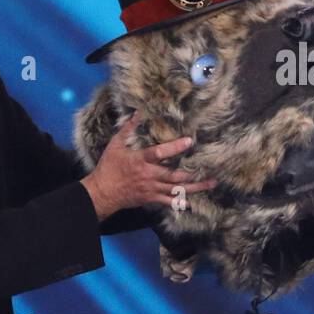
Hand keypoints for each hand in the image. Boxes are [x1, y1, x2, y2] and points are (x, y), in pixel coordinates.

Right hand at [80, 112, 216, 219]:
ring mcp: (151, 188)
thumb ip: (128, 129)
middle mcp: (149, 175)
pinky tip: (193, 201)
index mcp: (141, 160)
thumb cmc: (109, 166)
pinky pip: (168, 201)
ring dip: (195, 187)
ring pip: (176, 188)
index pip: (160, 153)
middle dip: (193, 173)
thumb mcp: (116, 145)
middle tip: (211, 170)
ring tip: (211, 183)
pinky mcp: (151, 198)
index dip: (175, 147)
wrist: (102, 192)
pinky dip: (180, 202)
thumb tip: (138, 112)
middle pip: (174, 175)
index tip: (189, 141)